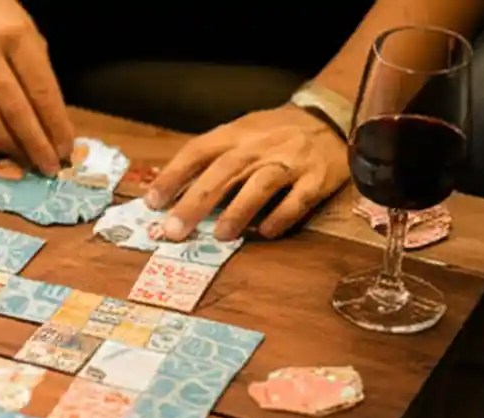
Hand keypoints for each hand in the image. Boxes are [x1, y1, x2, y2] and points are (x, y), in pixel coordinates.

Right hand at [0, 0, 72, 174]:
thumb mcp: (29, 35)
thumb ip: (39, 76)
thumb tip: (52, 126)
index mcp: (16, 37)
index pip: (41, 91)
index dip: (56, 125)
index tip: (66, 149)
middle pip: (15, 110)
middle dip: (35, 144)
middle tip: (49, 167)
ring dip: (7, 147)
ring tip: (21, 160)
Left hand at [146, 105, 348, 239]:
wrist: (331, 116)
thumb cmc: (274, 132)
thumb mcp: (241, 133)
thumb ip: (211, 158)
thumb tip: (171, 192)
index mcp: (236, 133)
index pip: (198, 151)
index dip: (173, 175)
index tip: (152, 202)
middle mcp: (261, 146)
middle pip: (224, 172)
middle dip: (196, 201)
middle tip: (174, 229)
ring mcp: (291, 161)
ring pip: (260, 185)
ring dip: (237, 211)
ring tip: (220, 236)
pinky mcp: (318, 178)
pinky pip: (298, 200)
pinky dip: (281, 217)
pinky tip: (265, 233)